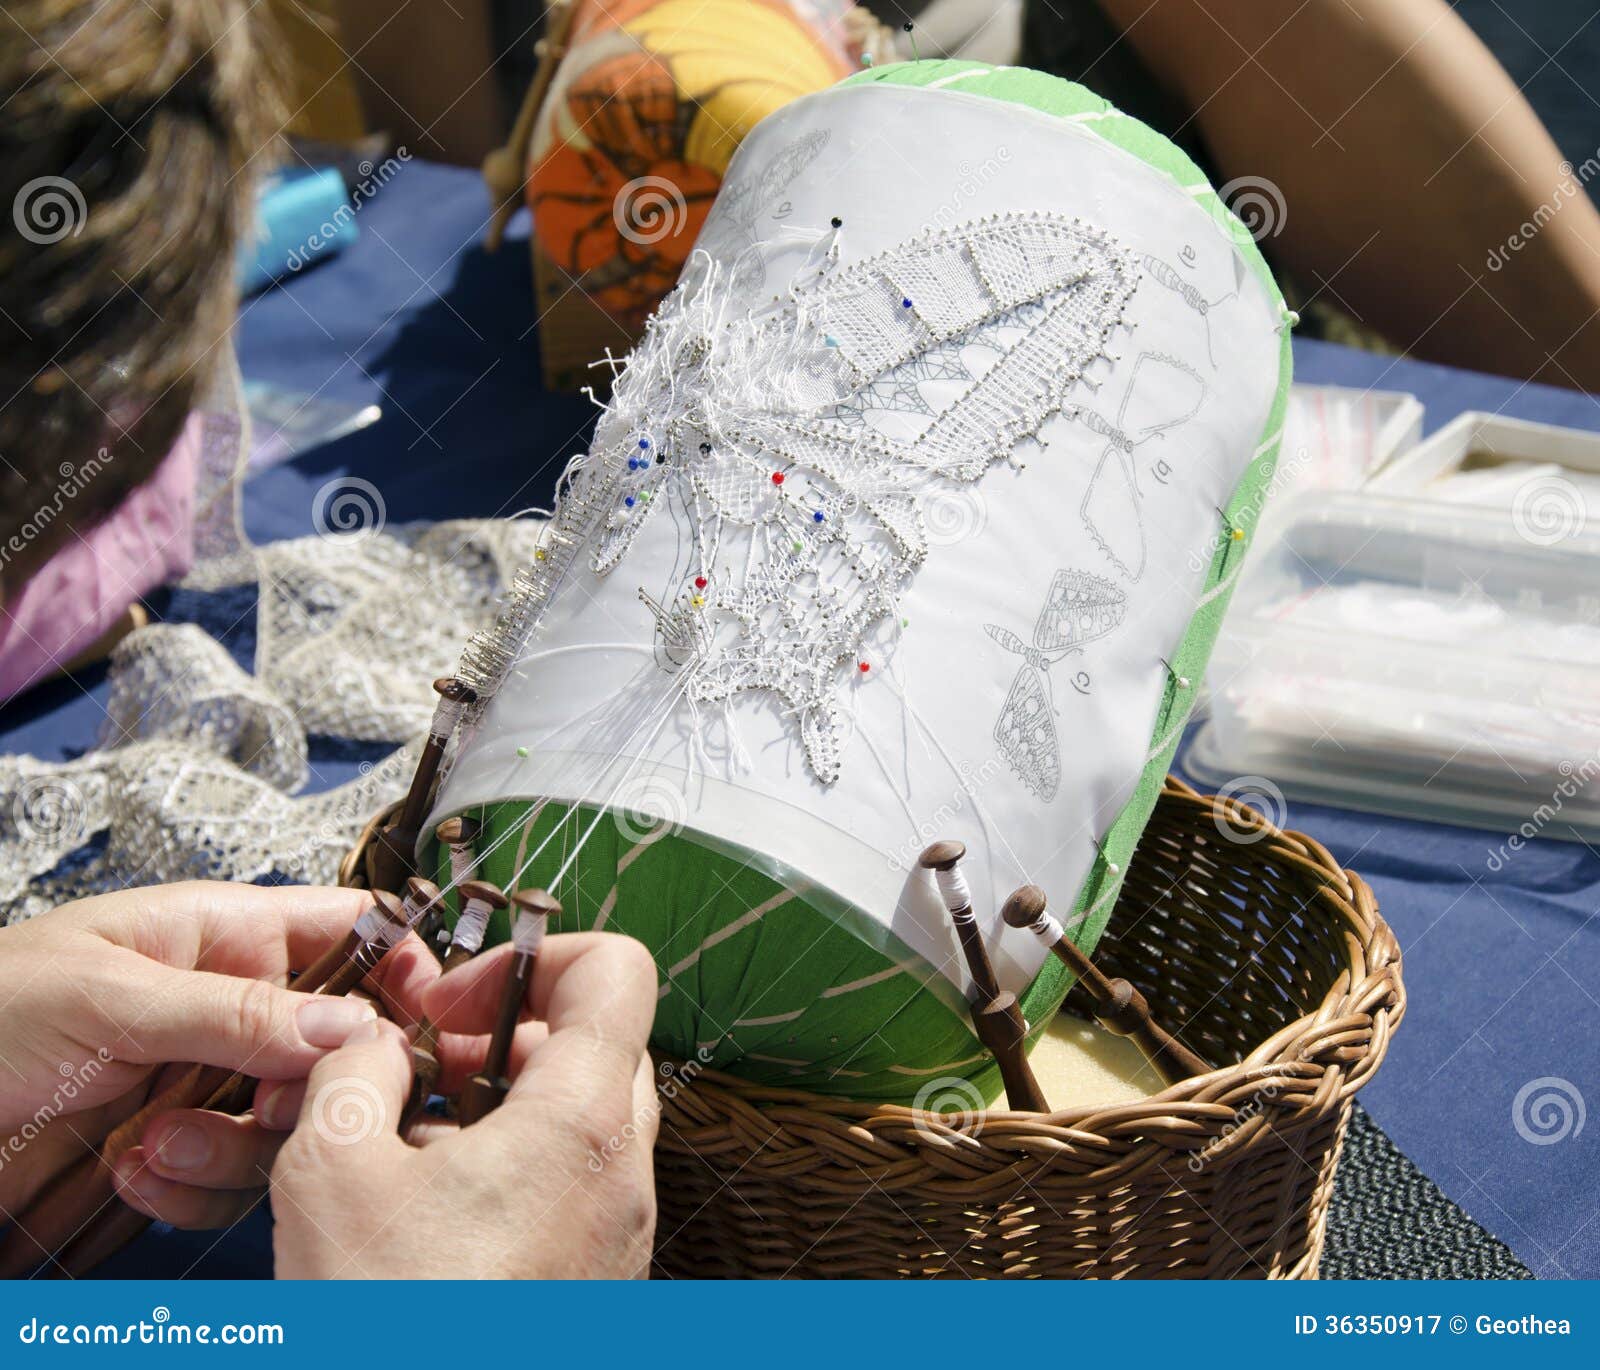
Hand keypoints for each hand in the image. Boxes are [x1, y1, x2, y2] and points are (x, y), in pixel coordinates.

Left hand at [0, 881, 431, 1230]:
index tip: (420, 1021)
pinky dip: (194, 1191)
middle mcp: (230, 1007)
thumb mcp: (107, 995)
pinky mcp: (181, 1147)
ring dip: (236, 1150)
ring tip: (159, 1144)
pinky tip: (136, 1170)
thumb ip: (234, 1011)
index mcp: (224, 933)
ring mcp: (208, 1080)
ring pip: (291, 1123)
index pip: (351, 928)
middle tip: (269, 1110)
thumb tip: (353, 1022)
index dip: (400, 965)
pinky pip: (235, 1181)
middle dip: (311, 1088)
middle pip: (338, 1043)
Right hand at [269, 932, 658, 1278]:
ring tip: (415, 1137)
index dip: (531, 957)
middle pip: (599, 1040)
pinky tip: (432, 1205)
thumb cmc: (396, 1325)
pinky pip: (577, 1183)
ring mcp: (620, 1230)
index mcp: (583, 1123)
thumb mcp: (333, 1174)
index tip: (453, 1002)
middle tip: (425, 1064)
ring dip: (506, 1100)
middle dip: (507, 1031)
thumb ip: (352, 1072)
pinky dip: (516, 1165)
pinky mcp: (599, 1279)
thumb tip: (367, 1043)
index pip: (619, 970)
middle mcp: (624, 1172)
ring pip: (586, 1115)